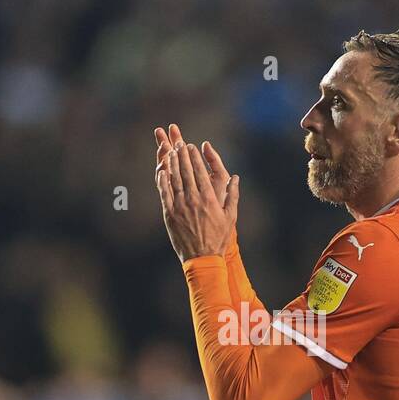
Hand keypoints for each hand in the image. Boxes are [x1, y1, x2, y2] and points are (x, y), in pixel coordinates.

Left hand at [154, 125, 239, 262]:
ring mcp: (180, 206)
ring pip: (174, 180)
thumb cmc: (219, 238)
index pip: (200, 172)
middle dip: (181, 155)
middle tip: (178, 142)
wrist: (202, 257)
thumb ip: (233, 195)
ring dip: (172, 164)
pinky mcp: (170, 214)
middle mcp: (193, 199)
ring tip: (170, 152)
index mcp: (208, 198)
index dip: (194, 157)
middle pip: (186, 172)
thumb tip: (236, 178)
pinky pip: (164, 194)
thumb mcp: (230, 216)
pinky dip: (163, 181)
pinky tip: (162, 171)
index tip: (191, 146)